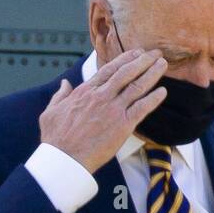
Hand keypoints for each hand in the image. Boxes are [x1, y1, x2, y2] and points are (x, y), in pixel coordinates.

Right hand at [38, 48, 167, 172]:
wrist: (65, 159)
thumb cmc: (56, 139)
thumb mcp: (50, 112)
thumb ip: (60, 95)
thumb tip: (64, 83)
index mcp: (85, 91)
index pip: (109, 69)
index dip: (125, 59)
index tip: (136, 53)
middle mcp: (101, 96)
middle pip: (127, 72)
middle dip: (143, 61)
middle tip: (155, 54)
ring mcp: (113, 109)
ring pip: (137, 86)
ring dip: (152, 73)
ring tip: (163, 64)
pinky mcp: (123, 125)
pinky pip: (142, 108)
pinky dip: (154, 98)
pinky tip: (162, 92)